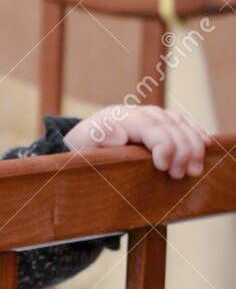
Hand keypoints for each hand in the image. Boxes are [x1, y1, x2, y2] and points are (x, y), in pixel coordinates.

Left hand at [62, 104, 212, 179]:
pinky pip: (183, 123)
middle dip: (180, 150)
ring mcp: (152, 116)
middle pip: (169, 126)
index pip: (149, 126)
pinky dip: (196, 133)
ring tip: (194, 169)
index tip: (163, 165)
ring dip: (192, 145)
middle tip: (180, 175)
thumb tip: (120, 137)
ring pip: (180, 124)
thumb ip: (100, 141)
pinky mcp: (161, 122)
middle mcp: (139, 113)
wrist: (84, 141)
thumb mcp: (82, 147)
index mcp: (120, 118)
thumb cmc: (83, 150)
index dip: (162, 144)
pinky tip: (206, 145)